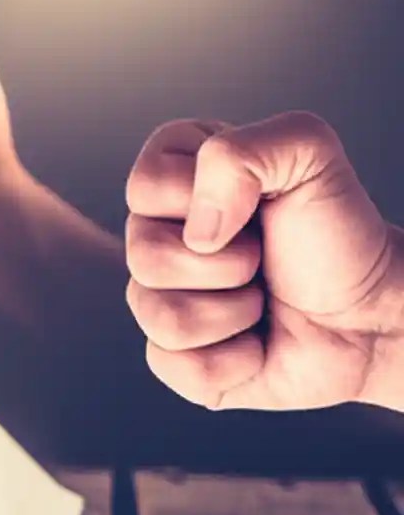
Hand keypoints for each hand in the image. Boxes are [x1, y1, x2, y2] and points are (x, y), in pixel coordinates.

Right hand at [126, 112, 403, 410]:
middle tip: (262, 259)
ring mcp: (159, 300)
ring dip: (230, 312)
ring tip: (260, 302)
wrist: (373, 317)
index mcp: (176, 181)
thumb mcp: (308, 154)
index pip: (143, 185)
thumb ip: (240, 151)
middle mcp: (158, 239)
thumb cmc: (339, 237)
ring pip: (155, 314)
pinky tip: (254, 344)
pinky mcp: (174, 358)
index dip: (199, 199)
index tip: (252, 207)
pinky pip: (172, 363)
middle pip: (142, 255)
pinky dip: (231, 359)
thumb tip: (197, 231)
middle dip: (225, 263)